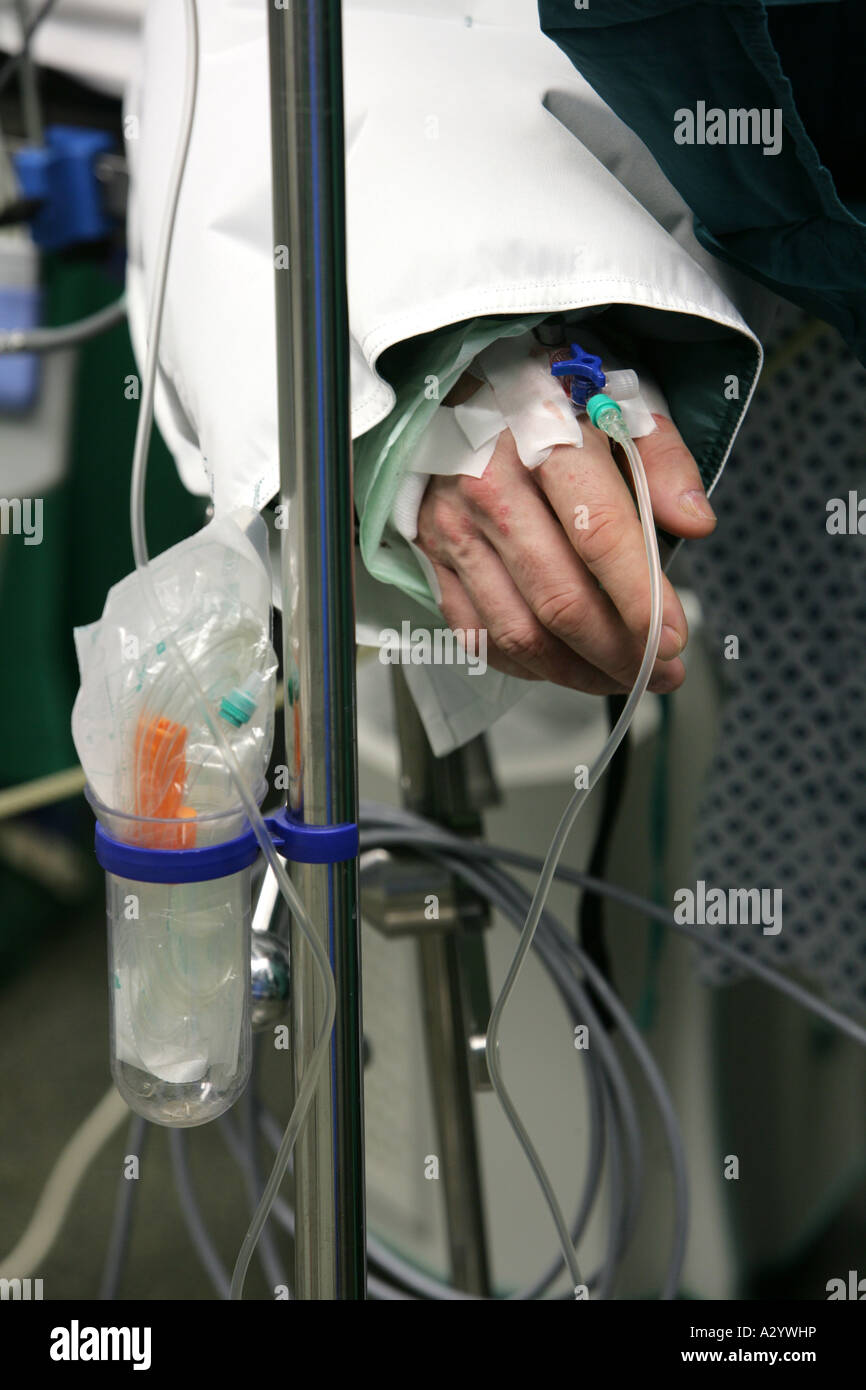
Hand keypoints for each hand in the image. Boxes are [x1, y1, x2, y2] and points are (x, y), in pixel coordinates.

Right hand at [415, 391, 715, 694]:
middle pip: (560, 600)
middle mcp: (487, 489)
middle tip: (662, 671)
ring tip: (622, 676)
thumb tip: (696, 523)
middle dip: (620, 652)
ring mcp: (453, 528)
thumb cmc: (550, 394)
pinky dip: (526, 666)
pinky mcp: (432, 555)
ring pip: (518, 632)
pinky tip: (566, 665)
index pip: (600, 537)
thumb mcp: (618, 401)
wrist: (461, 379)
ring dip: (578, 671)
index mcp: (542, 440)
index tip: (674, 640)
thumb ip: (664, 461)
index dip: (642, 601)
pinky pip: (478, 635)